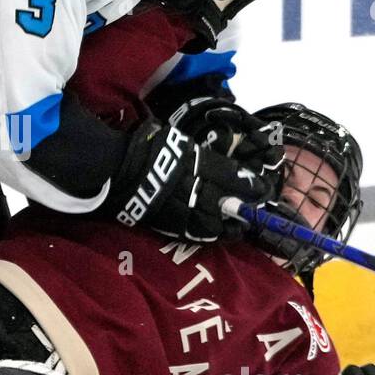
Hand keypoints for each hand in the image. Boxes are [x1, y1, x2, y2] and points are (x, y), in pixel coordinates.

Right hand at [109, 99, 282, 240]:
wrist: (112, 166)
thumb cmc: (144, 146)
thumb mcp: (174, 138)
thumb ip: (196, 151)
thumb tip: (218, 155)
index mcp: (190, 159)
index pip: (227, 174)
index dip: (246, 184)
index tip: (261, 190)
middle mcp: (187, 183)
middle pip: (222, 200)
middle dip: (242, 208)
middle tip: (255, 213)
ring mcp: (174, 204)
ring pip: (208, 220)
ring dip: (226, 227)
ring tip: (238, 229)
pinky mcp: (162, 220)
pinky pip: (187, 231)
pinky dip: (204, 235)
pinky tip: (215, 236)